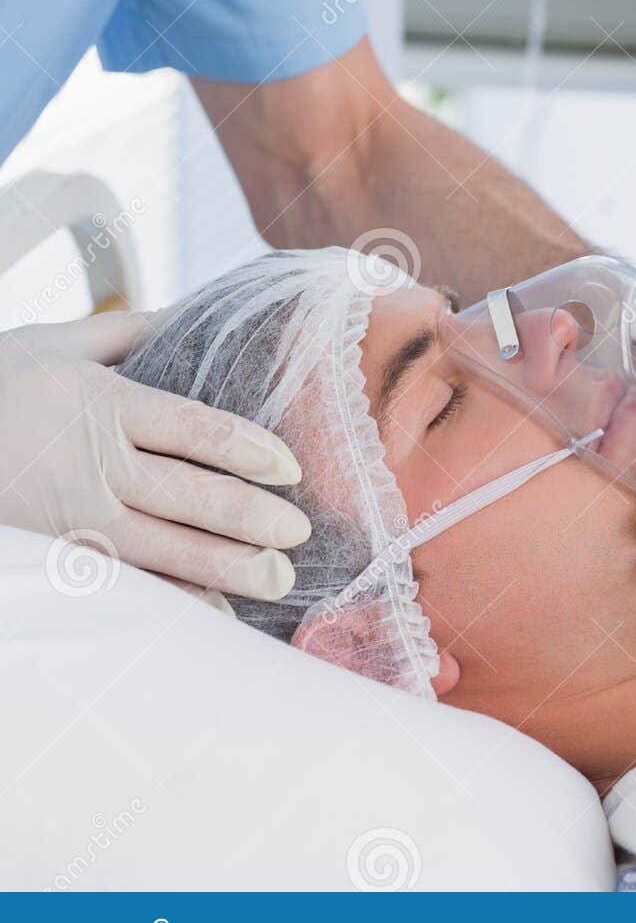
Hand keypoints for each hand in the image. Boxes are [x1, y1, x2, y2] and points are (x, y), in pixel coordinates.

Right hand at [0, 314, 310, 599]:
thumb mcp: (49, 343)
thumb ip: (120, 332)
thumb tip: (182, 315)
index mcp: (101, 403)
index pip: (191, 428)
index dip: (247, 449)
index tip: (291, 468)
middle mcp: (91, 463)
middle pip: (186, 495)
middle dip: (249, 518)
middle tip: (299, 535)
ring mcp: (69, 516)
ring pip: (160, 547)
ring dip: (223, 566)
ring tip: (276, 579)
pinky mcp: (53, 553)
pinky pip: (122, 579)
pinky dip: (168, 596)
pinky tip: (211, 607)